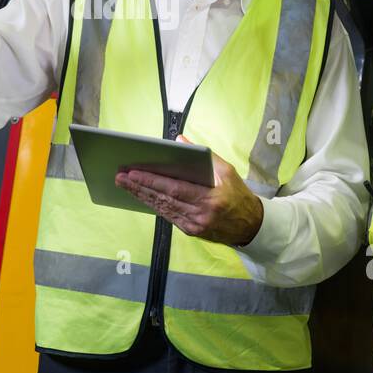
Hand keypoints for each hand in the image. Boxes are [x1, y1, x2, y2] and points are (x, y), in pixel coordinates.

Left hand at [114, 135, 263, 245]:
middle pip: (163, 199)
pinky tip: (141, 195)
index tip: (133, 172)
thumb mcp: (227, 171)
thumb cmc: (239, 195)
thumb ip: (205, 155)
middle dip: (140, 187)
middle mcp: (200, 215)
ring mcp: (194, 226)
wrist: (251, 226)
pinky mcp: (191, 231)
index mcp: (211, 199)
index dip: (152, 181)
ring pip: (162, 209)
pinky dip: (153, 204)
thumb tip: (180, 140)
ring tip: (124, 185)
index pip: (174, 189)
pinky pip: (168, 216)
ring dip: (142, 196)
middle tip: (120, 177)